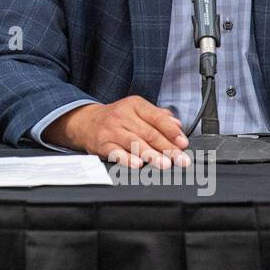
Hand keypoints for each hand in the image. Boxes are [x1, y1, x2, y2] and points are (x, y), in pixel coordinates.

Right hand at [44, 95, 189, 168]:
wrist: (86, 122)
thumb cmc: (116, 118)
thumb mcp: (136, 110)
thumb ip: (158, 117)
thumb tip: (178, 126)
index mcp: (135, 105)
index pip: (157, 118)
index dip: (171, 131)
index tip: (183, 143)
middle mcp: (123, 116)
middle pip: (148, 133)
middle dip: (167, 148)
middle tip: (180, 160)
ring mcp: (111, 130)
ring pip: (134, 143)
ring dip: (151, 155)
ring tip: (164, 164)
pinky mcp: (102, 144)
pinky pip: (115, 152)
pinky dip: (126, 159)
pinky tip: (137, 165)